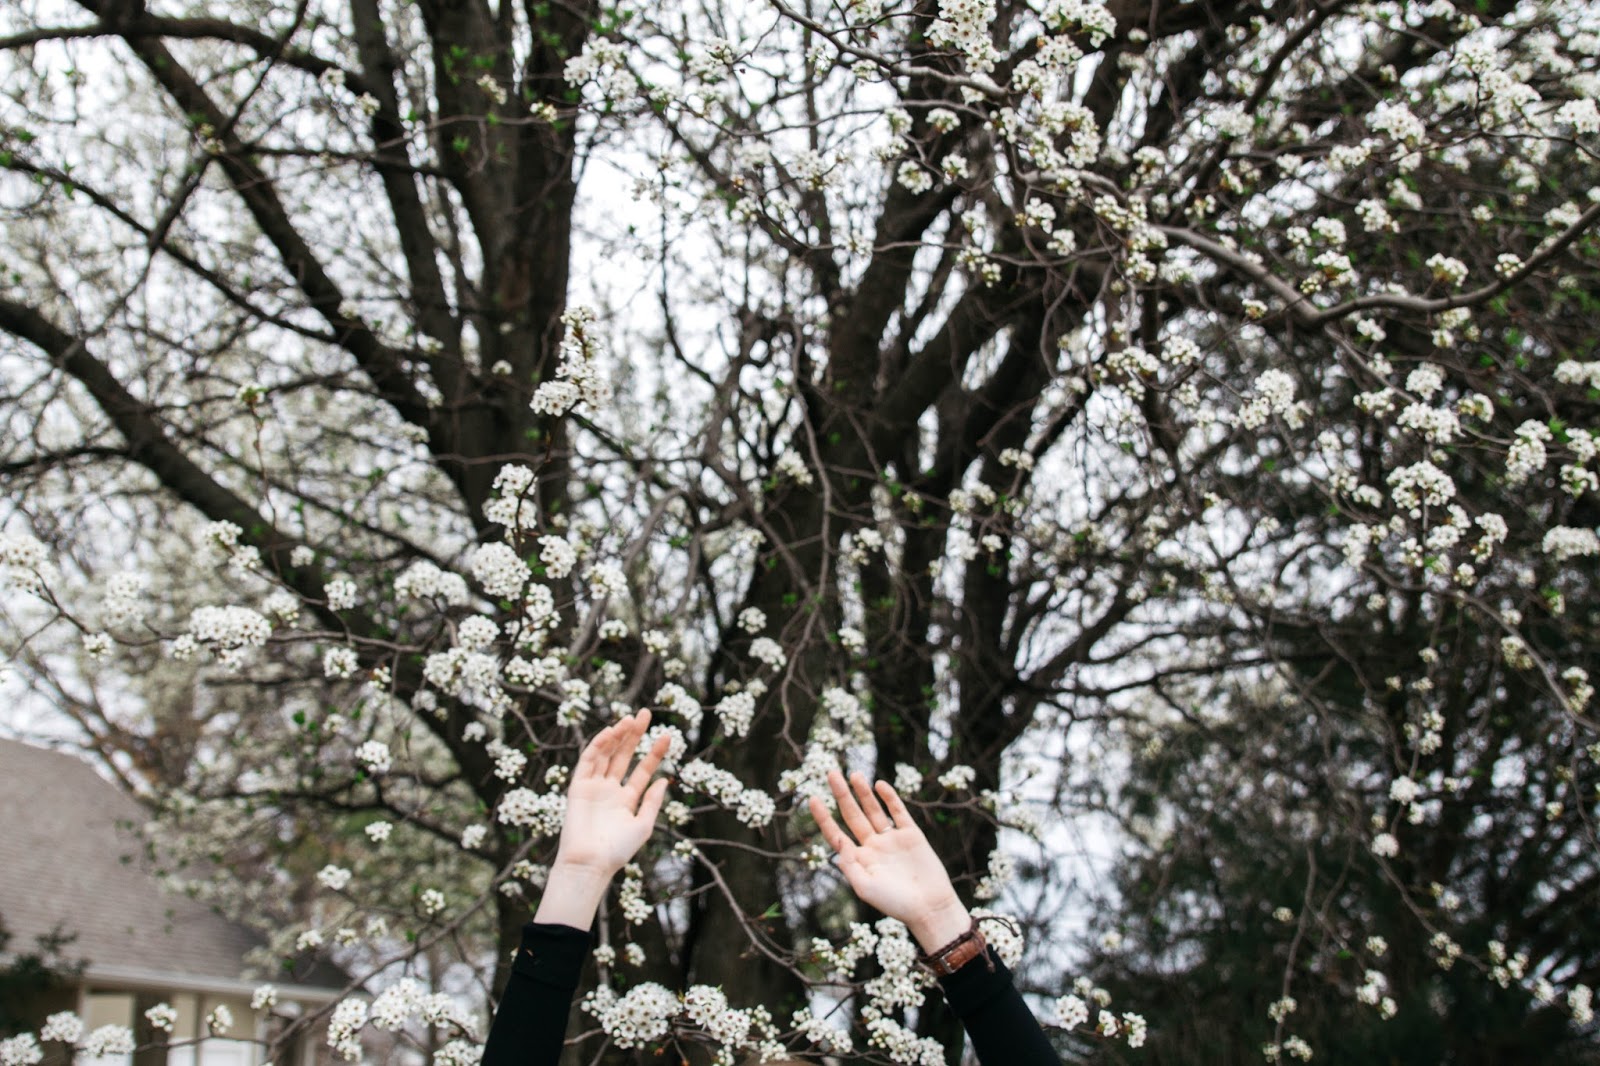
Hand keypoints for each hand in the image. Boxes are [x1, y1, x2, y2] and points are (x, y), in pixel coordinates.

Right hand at [535, 710, 670, 928]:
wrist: (590, 864)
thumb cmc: (617, 851)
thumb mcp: (644, 825)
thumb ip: (653, 801)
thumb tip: (665, 778)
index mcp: (626, 800)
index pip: (642, 770)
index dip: (654, 752)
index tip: (667, 735)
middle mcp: (610, 790)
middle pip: (623, 755)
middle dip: (634, 735)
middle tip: (645, 713)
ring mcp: (594, 787)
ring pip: (606, 754)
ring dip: (617, 736)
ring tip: (630, 719)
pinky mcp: (578, 787)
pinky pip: (588, 761)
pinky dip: (598, 745)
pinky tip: (610, 732)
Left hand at [809, 769, 971, 952]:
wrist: (930, 907)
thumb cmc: (896, 904)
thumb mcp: (866, 888)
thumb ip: (850, 865)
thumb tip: (839, 841)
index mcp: (859, 859)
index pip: (836, 833)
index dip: (823, 817)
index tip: (813, 798)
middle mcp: (873, 846)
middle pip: (853, 815)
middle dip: (841, 794)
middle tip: (831, 773)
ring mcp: (892, 839)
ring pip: (873, 810)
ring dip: (863, 792)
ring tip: (853, 774)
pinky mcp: (911, 834)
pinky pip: (898, 812)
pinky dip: (889, 798)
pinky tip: (878, 785)